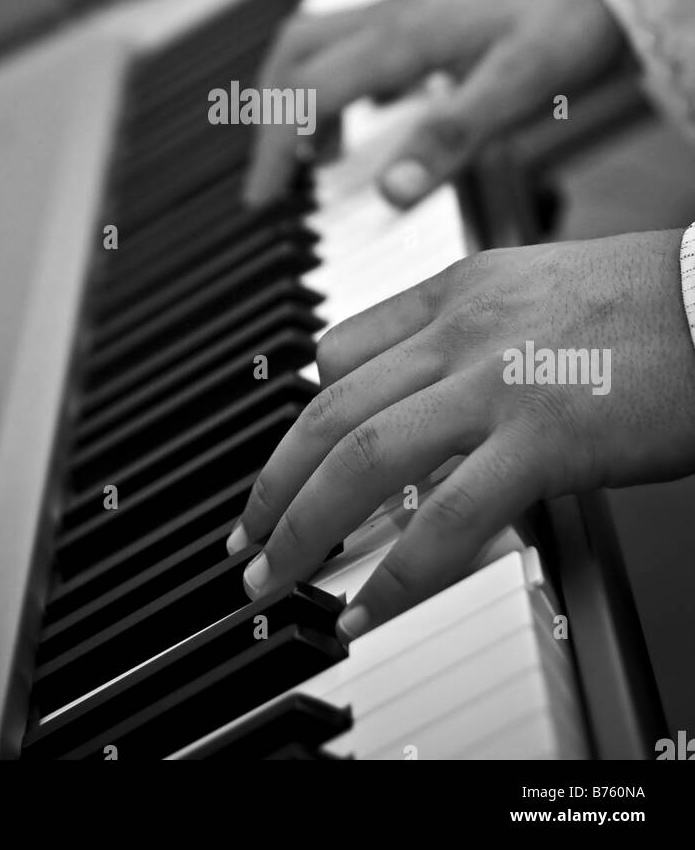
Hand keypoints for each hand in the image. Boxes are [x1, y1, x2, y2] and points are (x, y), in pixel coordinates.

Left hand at [228, 230, 694, 641]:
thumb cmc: (649, 301)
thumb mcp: (537, 287)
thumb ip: (475, 333)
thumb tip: (434, 390)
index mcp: (458, 291)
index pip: (341, 349)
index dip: (304, 417)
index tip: (291, 464)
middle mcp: (461, 331)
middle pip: (330, 409)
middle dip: (274, 482)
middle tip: (248, 537)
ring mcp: (497, 382)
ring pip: (363, 457)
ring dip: (305, 528)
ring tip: (277, 582)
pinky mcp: (544, 437)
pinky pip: (447, 517)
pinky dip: (397, 574)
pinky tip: (369, 610)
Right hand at [243, 0, 626, 207]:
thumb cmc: (571, 10)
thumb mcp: (519, 83)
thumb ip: (450, 137)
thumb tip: (389, 193)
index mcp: (402, 38)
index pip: (306, 94)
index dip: (273, 150)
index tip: (260, 201)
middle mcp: (392, 15)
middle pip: (293, 54)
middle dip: (267, 115)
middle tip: (272, 175)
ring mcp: (409, 4)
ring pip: (319, 39)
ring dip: (299, 92)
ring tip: (312, 153)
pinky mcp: (432, 4)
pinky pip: (358, 35)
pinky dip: (342, 73)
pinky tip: (373, 104)